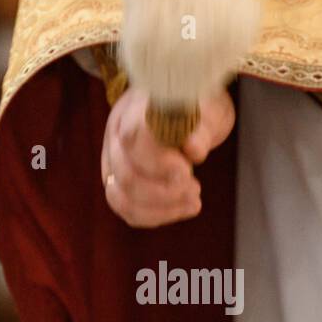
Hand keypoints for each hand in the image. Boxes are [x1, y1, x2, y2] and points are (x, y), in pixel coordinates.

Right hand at [100, 87, 234, 227]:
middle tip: (196, 187)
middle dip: (165, 192)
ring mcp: (113, 160)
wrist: (187, 105)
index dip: (158, 161)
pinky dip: (157, 216)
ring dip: (161, 208)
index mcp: (136, 107)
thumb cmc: (198, 106)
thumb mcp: (208, 109)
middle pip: (125, 175)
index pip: (132, 138)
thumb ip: (201, 127)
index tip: (187, 168)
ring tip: (194, 200)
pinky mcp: (119, 181)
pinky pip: (127, 210)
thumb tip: (193, 149)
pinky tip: (184, 208)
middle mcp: (116, 133)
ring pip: (120, 198)